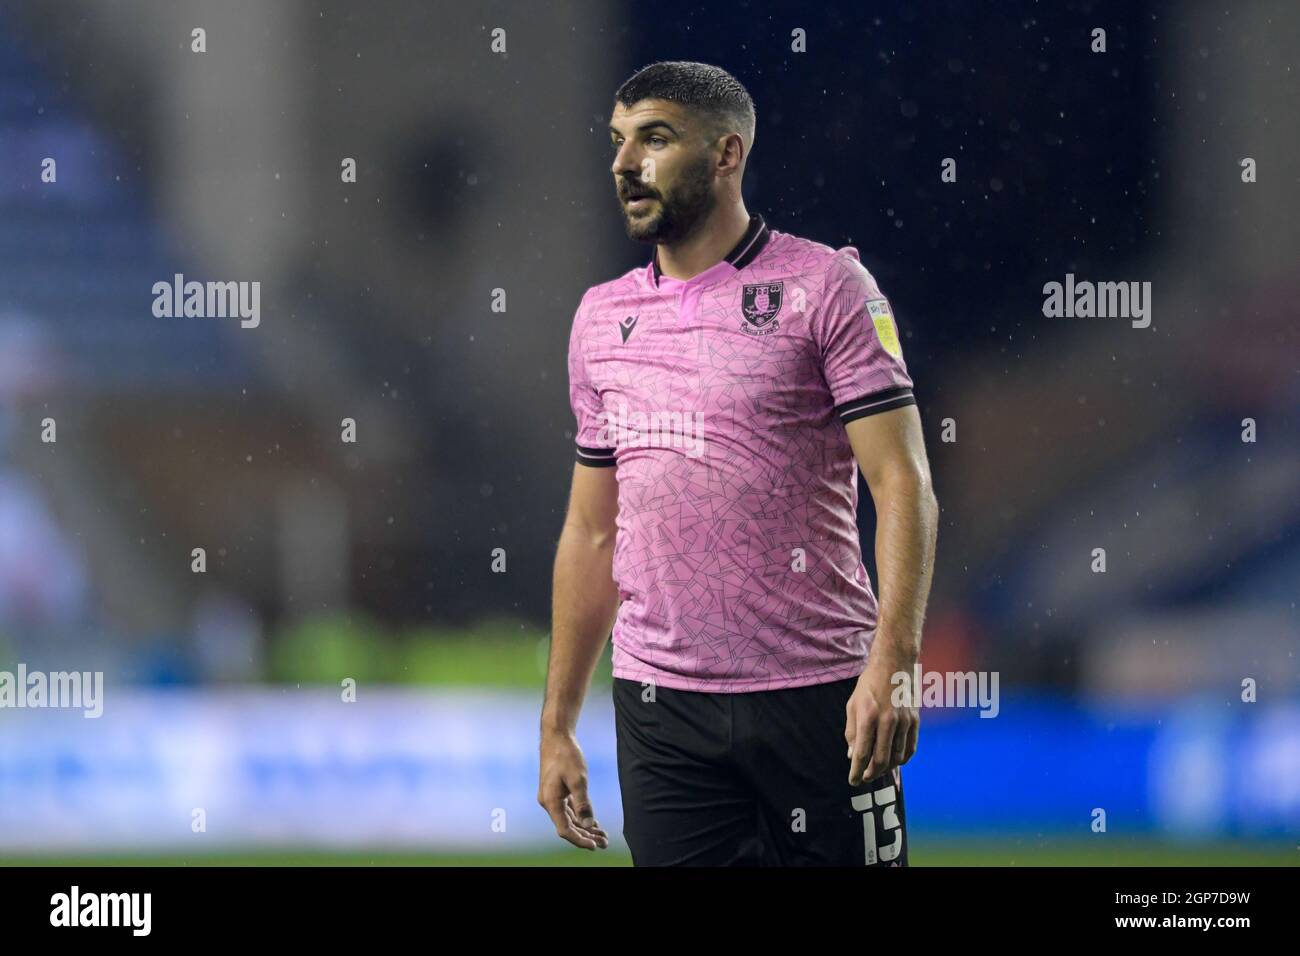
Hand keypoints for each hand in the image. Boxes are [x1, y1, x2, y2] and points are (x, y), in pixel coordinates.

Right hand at [538, 729, 608, 849]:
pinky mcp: (557, 792)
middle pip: (568, 826)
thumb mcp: (578, 779)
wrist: (556, 737)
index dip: (579, 840)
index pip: (565, 830)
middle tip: (605, 843)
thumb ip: (583, 803)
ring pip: (570, 819)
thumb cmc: (566, 755)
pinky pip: (569, 810)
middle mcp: (548, 803)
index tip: (594, 846)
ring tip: (603, 836)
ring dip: (585, 828)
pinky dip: (581, 817)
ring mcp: (552, 798)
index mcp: (550, 802)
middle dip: (586, 836)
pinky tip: (593, 823)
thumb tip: (588, 824)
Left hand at [844, 651, 919, 786]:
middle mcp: (888, 721)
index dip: (857, 771)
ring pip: (897, 757)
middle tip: (865, 778)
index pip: (862, 753)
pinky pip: (910, 748)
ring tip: (876, 771)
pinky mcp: (915, 720)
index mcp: (869, 716)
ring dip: (886, 768)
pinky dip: (902, 759)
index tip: (853, 781)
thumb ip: (852, 732)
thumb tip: (853, 756)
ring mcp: (904, 721)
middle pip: (881, 759)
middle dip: (871, 773)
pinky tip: (894, 762)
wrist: (894, 663)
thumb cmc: (869, 684)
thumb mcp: (853, 705)